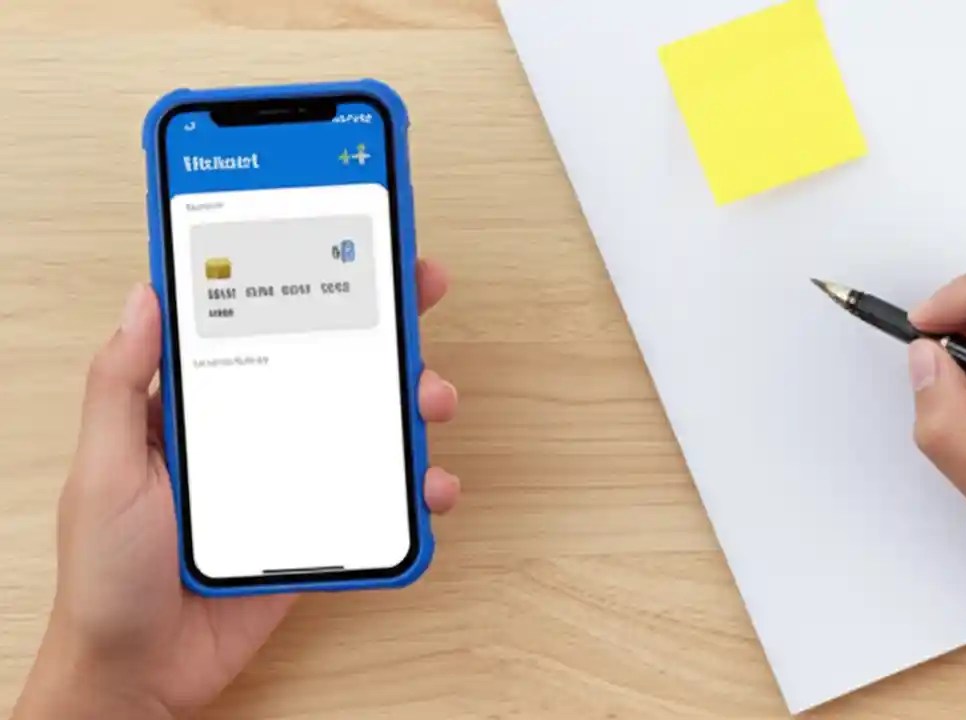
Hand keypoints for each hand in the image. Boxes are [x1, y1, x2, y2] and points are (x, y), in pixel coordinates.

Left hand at [15, 259, 459, 719]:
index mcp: (202, 406)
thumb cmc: (105, 576)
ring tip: (431, 401)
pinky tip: (429, 485)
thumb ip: (120, 386)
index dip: (306, 281)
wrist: (141, 673)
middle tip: (418, 299)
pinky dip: (415, 489)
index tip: (346, 245)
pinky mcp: (321, 526)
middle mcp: (255, 431)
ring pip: (366, 423)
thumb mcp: (103, 470)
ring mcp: (293, 477)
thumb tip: (144, 297)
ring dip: (411, 404)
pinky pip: (379, 497)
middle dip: (382, 327)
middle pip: (330, 363)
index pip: (260, 325)